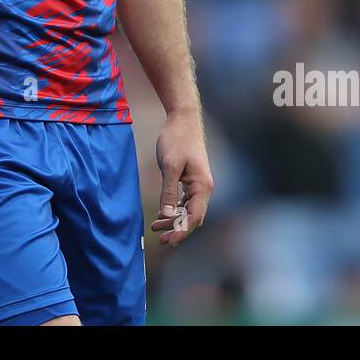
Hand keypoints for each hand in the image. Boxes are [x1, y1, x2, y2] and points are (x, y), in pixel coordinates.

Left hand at [151, 112, 213, 246]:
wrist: (182, 119)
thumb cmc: (177, 140)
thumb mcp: (169, 166)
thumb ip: (168, 191)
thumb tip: (167, 215)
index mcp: (202, 186)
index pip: (195, 217)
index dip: (182, 231)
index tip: (168, 241)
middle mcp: (204, 187)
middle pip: (193, 217)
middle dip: (177, 229)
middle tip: (160, 240)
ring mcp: (198, 184)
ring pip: (188, 210)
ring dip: (174, 220)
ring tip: (156, 228)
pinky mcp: (191, 179)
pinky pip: (185, 201)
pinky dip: (174, 209)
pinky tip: (163, 214)